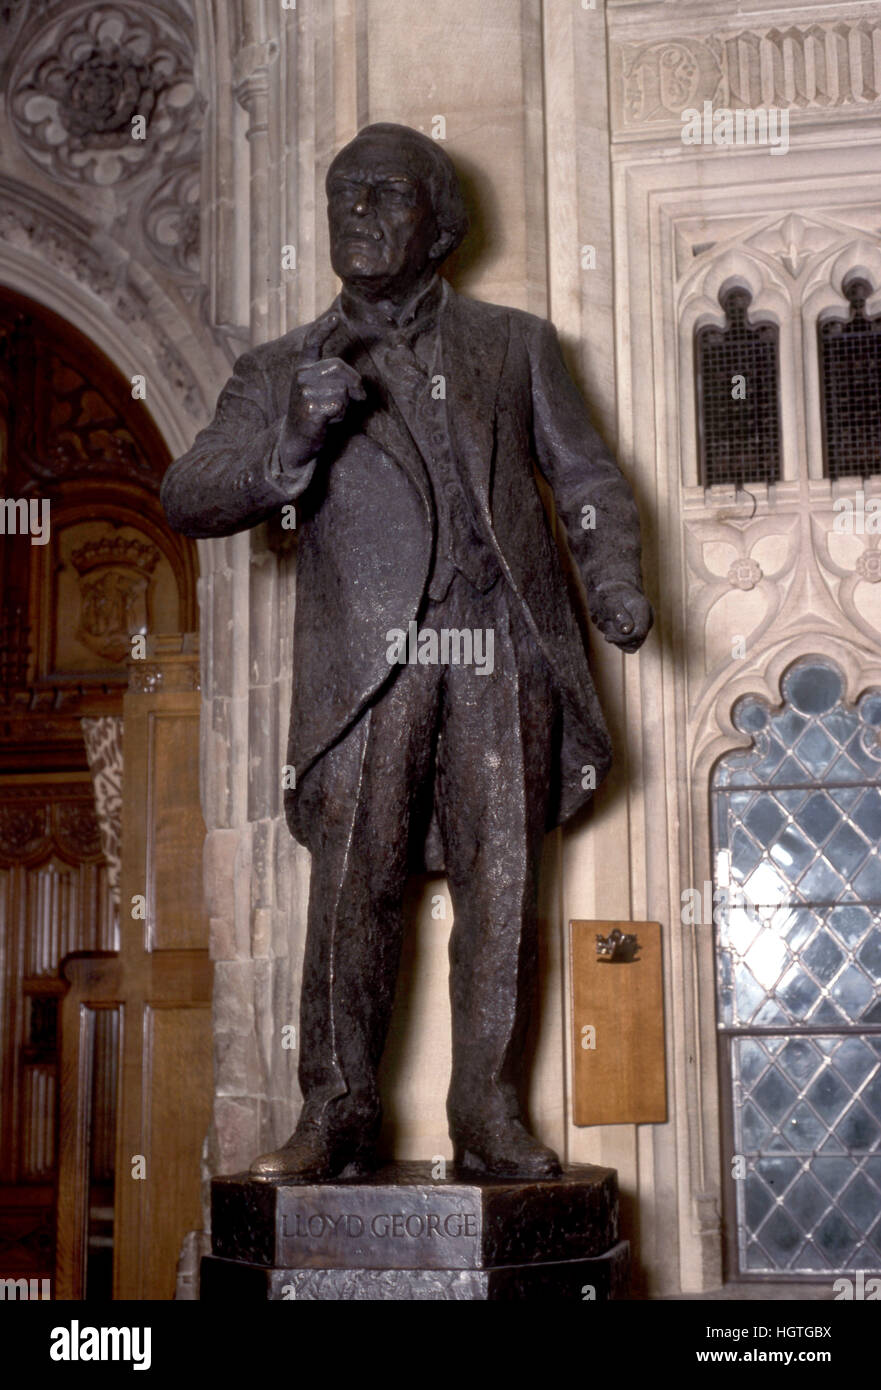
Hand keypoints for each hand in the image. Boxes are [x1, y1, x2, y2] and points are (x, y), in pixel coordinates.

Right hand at [281, 311, 365, 462]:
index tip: (335, 317)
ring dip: (344, 405)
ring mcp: (303, 391)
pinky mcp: (309, 408)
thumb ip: (340, 383)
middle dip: (354, 384)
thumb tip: (360, 390)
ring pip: (342, 390)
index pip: (312, 343)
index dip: (323, 329)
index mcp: (303, 369)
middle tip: (357, 398)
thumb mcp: (324, 393)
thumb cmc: (315, 415)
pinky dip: (340, 416)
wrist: (296, 441)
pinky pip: (339, 405)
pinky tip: (327, 421)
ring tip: (330, 413)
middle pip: (339, 368)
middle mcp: (301, 376)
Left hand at [588, 581, 652, 653]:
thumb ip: (618, 614)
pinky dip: (614, 639)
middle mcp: (646, 618)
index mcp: (643, 608)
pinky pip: (625, 645)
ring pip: (629, 646)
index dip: (623, 638)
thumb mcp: (609, 601)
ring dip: (614, 638)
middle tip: (601, 624)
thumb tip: (627, 630)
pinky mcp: (636, 632)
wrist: (608, 590)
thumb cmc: (608, 593)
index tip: (607, 637)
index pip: (639, 633)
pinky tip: (606, 627)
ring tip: (603, 623)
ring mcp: (642, 626)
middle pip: (635, 642)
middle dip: (616, 638)